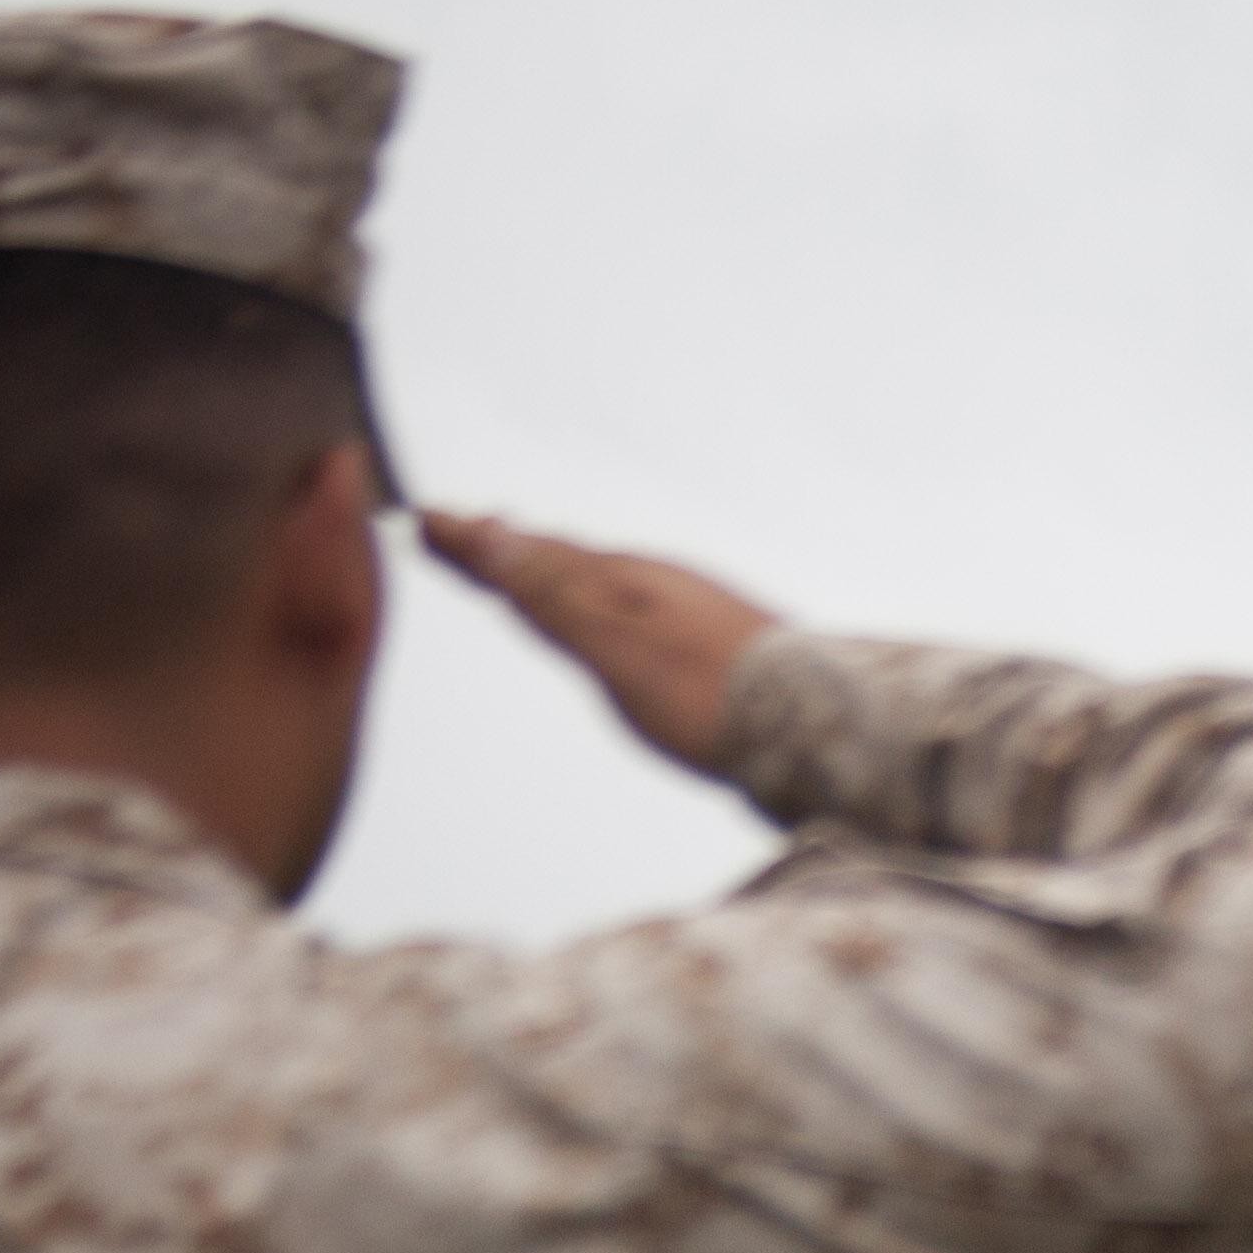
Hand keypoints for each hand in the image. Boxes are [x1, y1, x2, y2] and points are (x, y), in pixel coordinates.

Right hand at [420, 513, 781, 773]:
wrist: (826, 733)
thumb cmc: (717, 699)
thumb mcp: (616, 649)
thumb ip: (554, 597)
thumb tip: (494, 535)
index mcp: (621, 581)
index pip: (528, 553)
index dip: (474, 543)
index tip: (427, 519)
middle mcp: (653, 585)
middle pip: (561, 558)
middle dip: (507, 546)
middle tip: (460, 528)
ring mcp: (687, 612)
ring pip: (600, 578)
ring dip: (553, 566)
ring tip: (524, 556)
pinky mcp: (714, 647)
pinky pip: (633, 605)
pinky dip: (599, 597)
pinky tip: (613, 614)